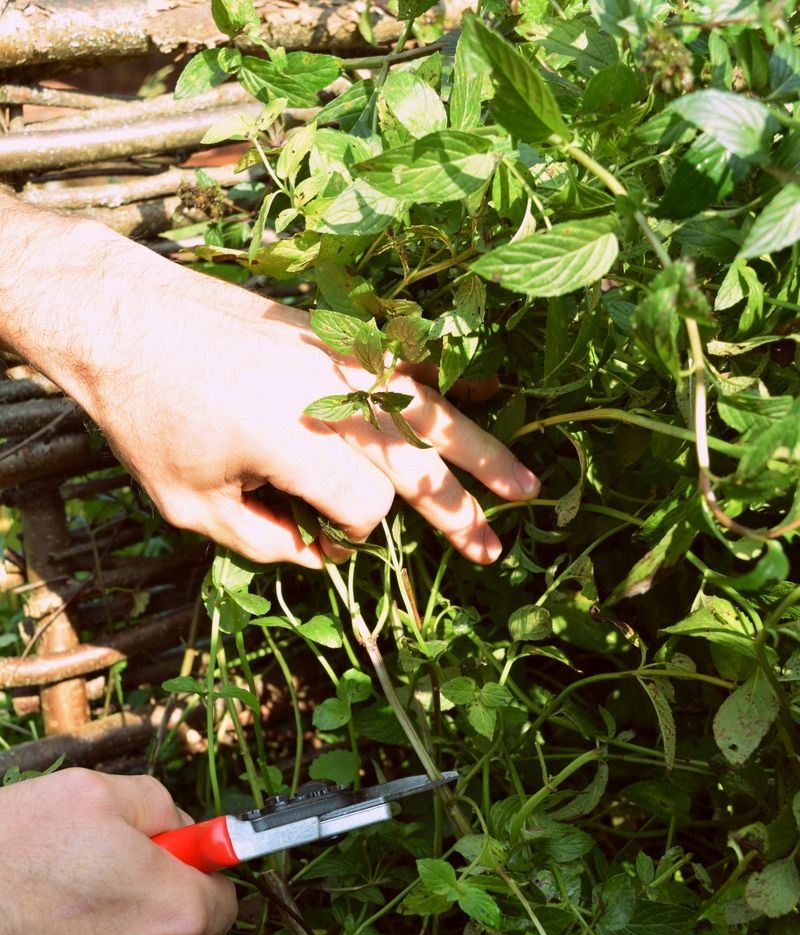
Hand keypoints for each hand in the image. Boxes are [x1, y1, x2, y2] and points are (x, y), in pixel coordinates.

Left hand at [0, 201, 539, 565]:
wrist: (122, 313)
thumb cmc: (146, 415)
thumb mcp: (191, 503)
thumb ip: (265, 542)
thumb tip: (324, 553)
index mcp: (297, 440)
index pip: (365, 507)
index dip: (347, 533)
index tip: (315, 532)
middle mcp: (333, 396)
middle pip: (420, 466)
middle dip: (459, 514)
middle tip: (493, 551)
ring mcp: (341, 358)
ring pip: (431, 414)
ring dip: (482, 455)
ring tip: (525, 488)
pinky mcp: (336, 336)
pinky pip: (405, 374)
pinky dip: (440, 405)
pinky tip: (466, 424)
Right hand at [0, 769, 236, 934]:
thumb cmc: (3, 861)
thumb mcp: (89, 794)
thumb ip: (156, 805)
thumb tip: (180, 826)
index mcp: (176, 914)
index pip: (223, 897)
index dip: (193, 868)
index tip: (164, 853)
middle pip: (174, 932)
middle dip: (144, 900)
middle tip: (87, 869)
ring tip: (44, 903)